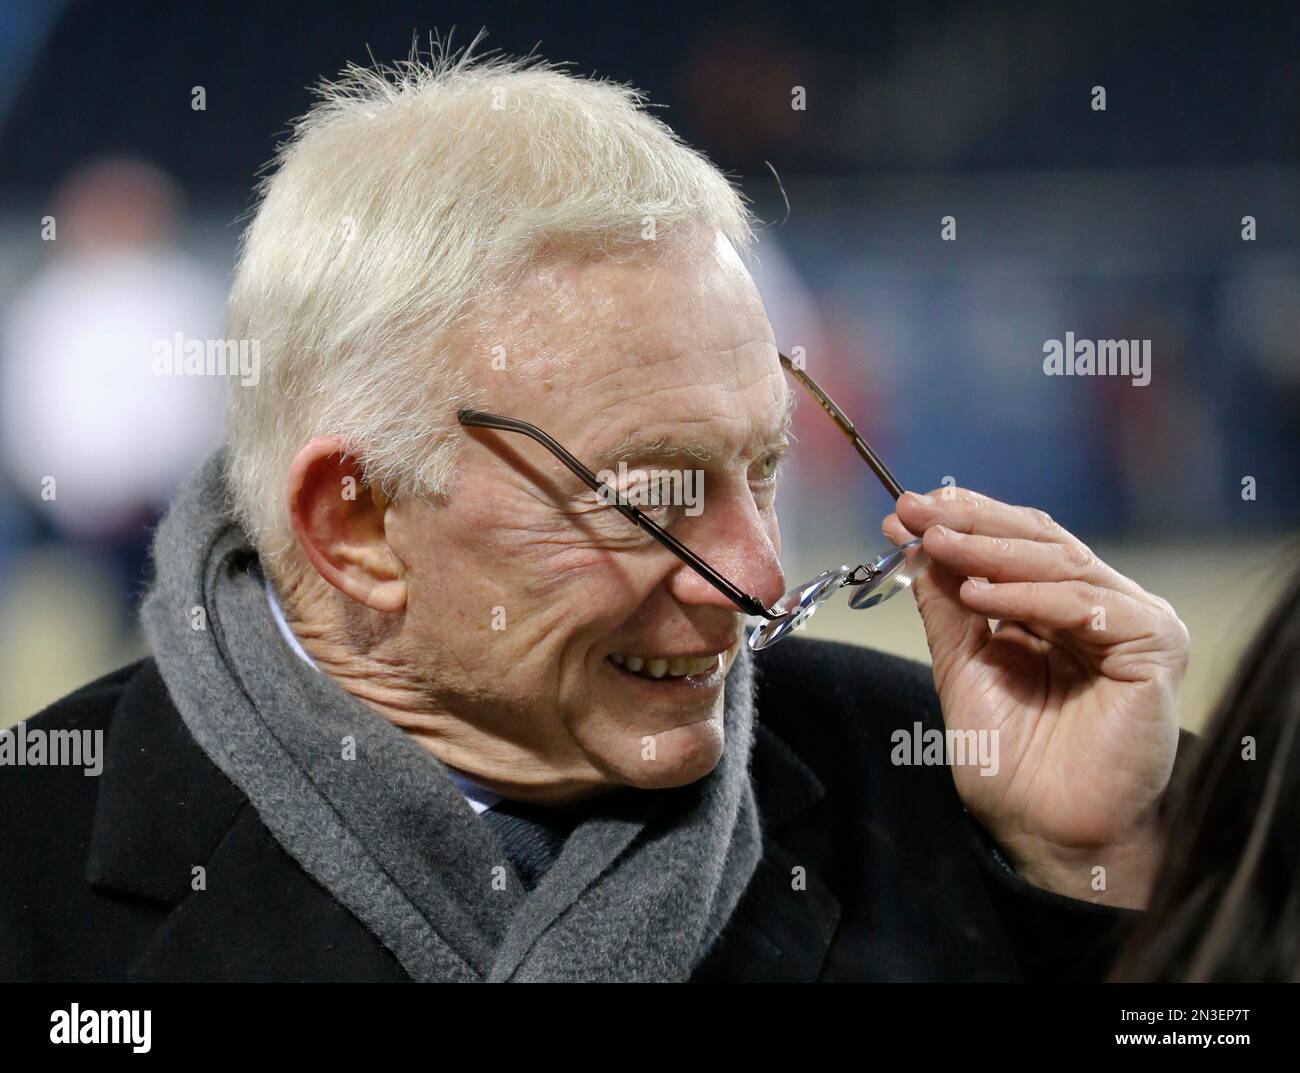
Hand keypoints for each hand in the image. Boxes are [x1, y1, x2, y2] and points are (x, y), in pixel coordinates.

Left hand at [882, 488, 1188, 907]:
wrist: (1046, 831)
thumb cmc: (1010, 762)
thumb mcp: (962, 666)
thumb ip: (947, 605)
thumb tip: (913, 539)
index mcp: (1061, 610)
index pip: (1015, 545)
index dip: (962, 522)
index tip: (903, 511)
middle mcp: (1102, 608)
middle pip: (1038, 542)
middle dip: (970, 523)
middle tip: (915, 511)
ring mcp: (1133, 623)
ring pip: (1059, 562)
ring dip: (988, 549)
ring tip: (934, 542)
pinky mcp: (1155, 646)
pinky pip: (1084, 604)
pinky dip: (1027, 595)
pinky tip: (976, 592)